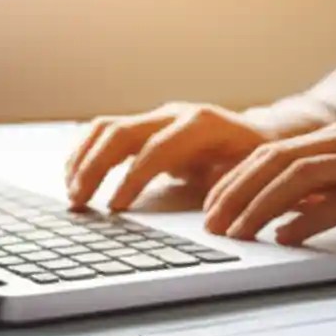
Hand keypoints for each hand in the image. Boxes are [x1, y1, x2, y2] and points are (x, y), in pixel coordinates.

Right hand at [65, 103, 268, 210]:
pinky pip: (103, 134)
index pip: (155, 148)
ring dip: (82, 160)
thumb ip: (229, 192)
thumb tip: (212, 221)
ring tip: (71, 192)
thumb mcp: (251, 177)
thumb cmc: (258, 162)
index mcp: (202, 124)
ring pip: (105, 129)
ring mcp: (155, 118)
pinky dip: (85, 155)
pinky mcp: (143, 127)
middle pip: (120, 132)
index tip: (115, 207)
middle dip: (94, 167)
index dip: (132, 178)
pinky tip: (75, 178)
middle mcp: (174, 114)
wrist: (263, 137)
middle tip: (79, 201)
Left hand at [203, 121, 335, 245]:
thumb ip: (312, 192)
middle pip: (278, 160)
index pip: (269, 152)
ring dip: (262, 207)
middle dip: (237, 193)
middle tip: (214, 226)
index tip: (208, 209)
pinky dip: (308, 221)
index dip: (232, 180)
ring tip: (240, 234)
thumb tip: (261, 209)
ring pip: (303, 176)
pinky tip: (286, 238)